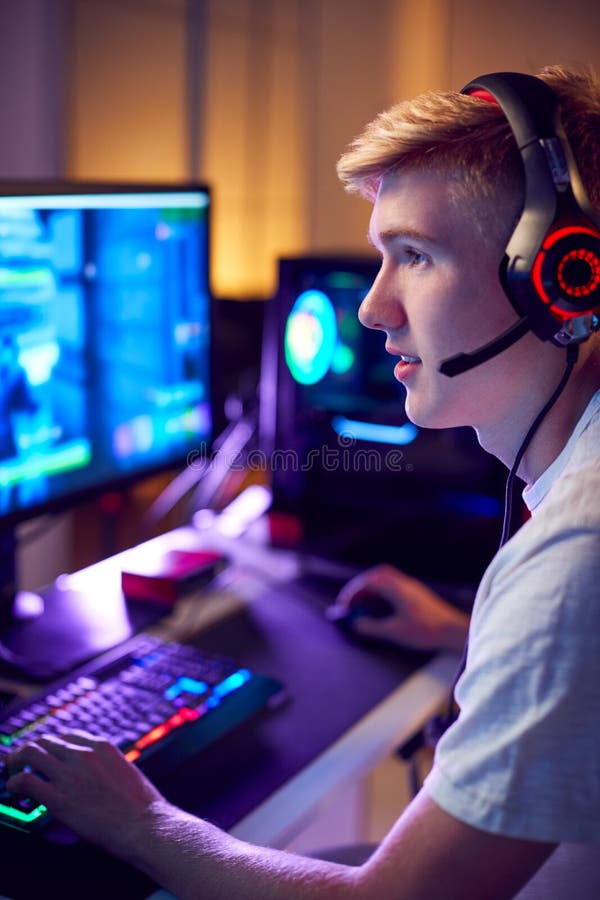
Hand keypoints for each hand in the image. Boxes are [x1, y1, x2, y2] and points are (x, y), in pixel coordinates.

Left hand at [6, 731, 166, 855]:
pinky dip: (14, 783)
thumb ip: (106, 765)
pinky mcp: (58, 799)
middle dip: (32, 751)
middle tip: (24, 764)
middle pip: (45, 740)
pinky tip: (15, 791)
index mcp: (101, 746)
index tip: (48, 757)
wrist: (144, 825)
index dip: (53, 746)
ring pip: (30, 752)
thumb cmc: (141, 805)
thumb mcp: (126, 770)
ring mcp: (69, 775)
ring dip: (17, 761)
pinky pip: (25, 781)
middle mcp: (83, 755)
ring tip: (14, 773)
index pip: (66, 736)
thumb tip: (95, 773)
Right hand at [334, 564, 469, 651]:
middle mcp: (404, 583)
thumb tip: (356, 624)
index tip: (344, 604)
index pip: (368, 582)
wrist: (453, 631)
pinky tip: (382, 605)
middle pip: (377, 574)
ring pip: (387, 578)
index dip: (353, 592)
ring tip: (364, 602)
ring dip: (373, 587)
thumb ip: (372, 627)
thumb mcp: (394, 631)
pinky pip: (395, 584)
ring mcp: (412, 587)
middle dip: (361, 585)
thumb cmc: (425, 631)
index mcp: (397, 589)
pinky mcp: (417, 593)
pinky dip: (382, 590)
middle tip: (351, 600)